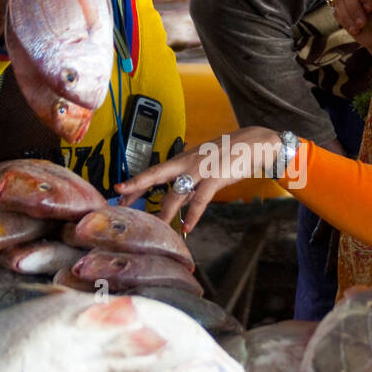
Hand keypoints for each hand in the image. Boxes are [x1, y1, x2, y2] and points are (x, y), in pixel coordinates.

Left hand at [116, 126, 282, 231]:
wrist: (253, 143)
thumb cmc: (227, 155)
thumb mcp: (202, 165)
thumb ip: (188, 183)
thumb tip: (175, 202)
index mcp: (182, 159)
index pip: (153, 171)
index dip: (136, 182)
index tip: (119, 192)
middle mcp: (186, 163)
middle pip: (156, 175)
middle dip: (137, 187)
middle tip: (120, 199)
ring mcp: (200, 170)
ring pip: (176, 193)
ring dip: (166, 213)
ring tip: (157, 227)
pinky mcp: (214, 178)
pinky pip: (200, 200)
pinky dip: (193, 215)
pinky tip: (187, 227)